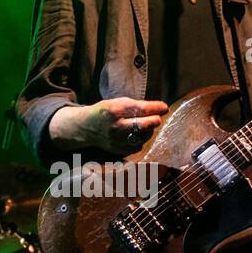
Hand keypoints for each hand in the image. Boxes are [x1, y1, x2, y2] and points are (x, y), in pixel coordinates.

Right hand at [48, 97, 168, 154]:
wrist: (86, 127)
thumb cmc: (106, 111)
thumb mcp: (119, 102)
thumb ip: (139, 105)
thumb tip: (163, 108)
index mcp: (115, 110)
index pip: (142, 109)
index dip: (156, 108)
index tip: (164, 107)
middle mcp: (116, 126)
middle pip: (144, 125)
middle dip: (154, 120)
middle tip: (157, 118)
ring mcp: (117, 140)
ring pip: (143, 137)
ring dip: (149, 131)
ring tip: (146, 125)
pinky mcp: (118, 150)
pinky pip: (138, 146)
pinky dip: (141, 140)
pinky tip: (136, 134)